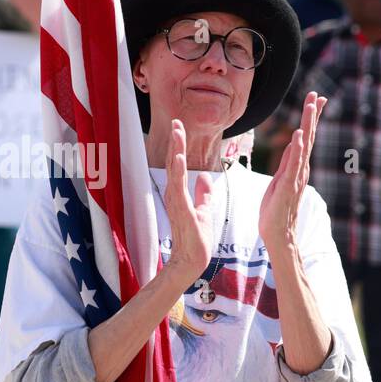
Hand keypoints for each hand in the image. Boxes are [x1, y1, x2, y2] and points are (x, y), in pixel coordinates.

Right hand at [161, 120, 216, 284]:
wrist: (193, 261)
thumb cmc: (196, 239)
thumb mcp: (204, 210)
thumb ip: (204, 194)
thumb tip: (206, 178)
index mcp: (180, 193)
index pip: (179, 164)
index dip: (179, 145)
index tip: (180, 126)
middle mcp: (175, 194)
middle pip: (174, 162)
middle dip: (175, 141)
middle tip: (176, 120)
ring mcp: (176, 202)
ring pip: (175, 170)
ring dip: (176, 149)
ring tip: (177, 131)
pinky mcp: (181, 210)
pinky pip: (178, 187)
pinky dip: (178, 171)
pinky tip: (179, 157)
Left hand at [261, 92, 325, 250]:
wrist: (277, 233)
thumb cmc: (276, 209)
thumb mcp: (280, 179)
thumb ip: (288, 162)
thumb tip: (295, 142)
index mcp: (297, 166)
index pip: (306, 137)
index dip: (311, 118)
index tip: (317, 99)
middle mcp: (301, 169)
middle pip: (309, 136)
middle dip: (312, 115)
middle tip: (317, 95)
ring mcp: (296, 176)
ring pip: (304, 146)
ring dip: (307, 125)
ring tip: (311, 106)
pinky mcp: (288, 185)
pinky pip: (293, 164)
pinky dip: (297, 149)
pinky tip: (300, 135)